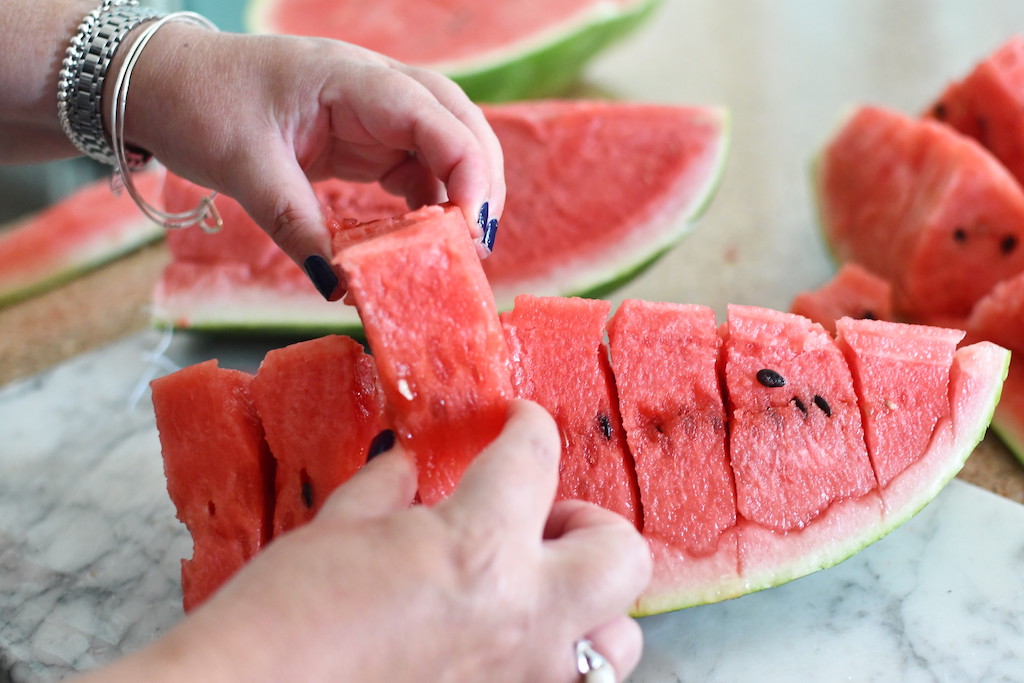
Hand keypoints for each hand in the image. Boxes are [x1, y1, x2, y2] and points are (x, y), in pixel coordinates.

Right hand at [80, 400, 650, 681]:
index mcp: (479, 545)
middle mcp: (522, 614)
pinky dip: (554, 652)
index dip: (528, 426)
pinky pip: (568, 679)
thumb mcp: (336, 528)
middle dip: (592, 521)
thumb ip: (391, 490)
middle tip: (542, 517)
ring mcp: (524, 677)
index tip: (519, 424)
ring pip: (620, 638)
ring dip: (591, 601)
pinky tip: (503, 638)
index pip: (535, 456)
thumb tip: (412, 468)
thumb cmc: (282, 618)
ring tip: (535, 586)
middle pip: (621, 553)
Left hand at [118, 23, 505, 293]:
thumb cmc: (200, 105)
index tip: (470, 230)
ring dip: (459, 192)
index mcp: (349, 79)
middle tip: (480, 244)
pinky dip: (427, 200)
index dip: (467, 170)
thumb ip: (298, 227)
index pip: (434, 116)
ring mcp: (371, 110)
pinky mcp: (362, 136)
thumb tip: (341, 287)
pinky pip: (413, 165)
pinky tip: (422, 236)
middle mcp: (373, 87)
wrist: (165, 83)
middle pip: (458, 120)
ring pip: (443, 143)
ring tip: (460, 248)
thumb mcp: (246, 169)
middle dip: (481, 180)